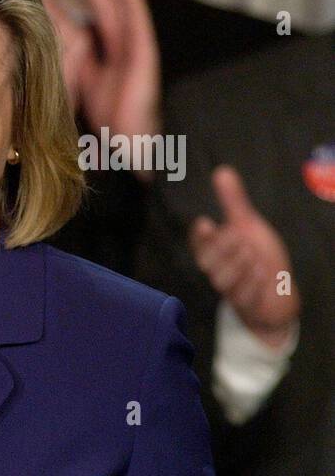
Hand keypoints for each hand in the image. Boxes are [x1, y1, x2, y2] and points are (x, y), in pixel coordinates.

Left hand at [41, 0, 161, 157]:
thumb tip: (14, 50)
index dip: (63, 11)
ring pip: (117, 10)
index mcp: (90, 70)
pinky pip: (135, 18)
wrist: (121, 152)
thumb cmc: (93, 132)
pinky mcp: (143, 55)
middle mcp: (110, 59)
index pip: (74, 31)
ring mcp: (128, 56)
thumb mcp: (62, 93)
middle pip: (99, 14)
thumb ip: (45, 72)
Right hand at [189, 165, 300, 349]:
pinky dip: (254, 285)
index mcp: (215, 250)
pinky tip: (263, 274)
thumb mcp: (247, 225)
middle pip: (208, 262)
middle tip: (239, 237)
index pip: (199, 243)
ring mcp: (232, 290)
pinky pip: (245, 297)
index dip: (201, 236)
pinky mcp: (246, 305)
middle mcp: (218, 270)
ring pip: (223, 281)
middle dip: (221, 249)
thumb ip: (233, 201)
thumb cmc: (257, 256)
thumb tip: (222, 170)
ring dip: (238, 267)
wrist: (276, 293)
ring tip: (253, 257)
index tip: (206, 223)